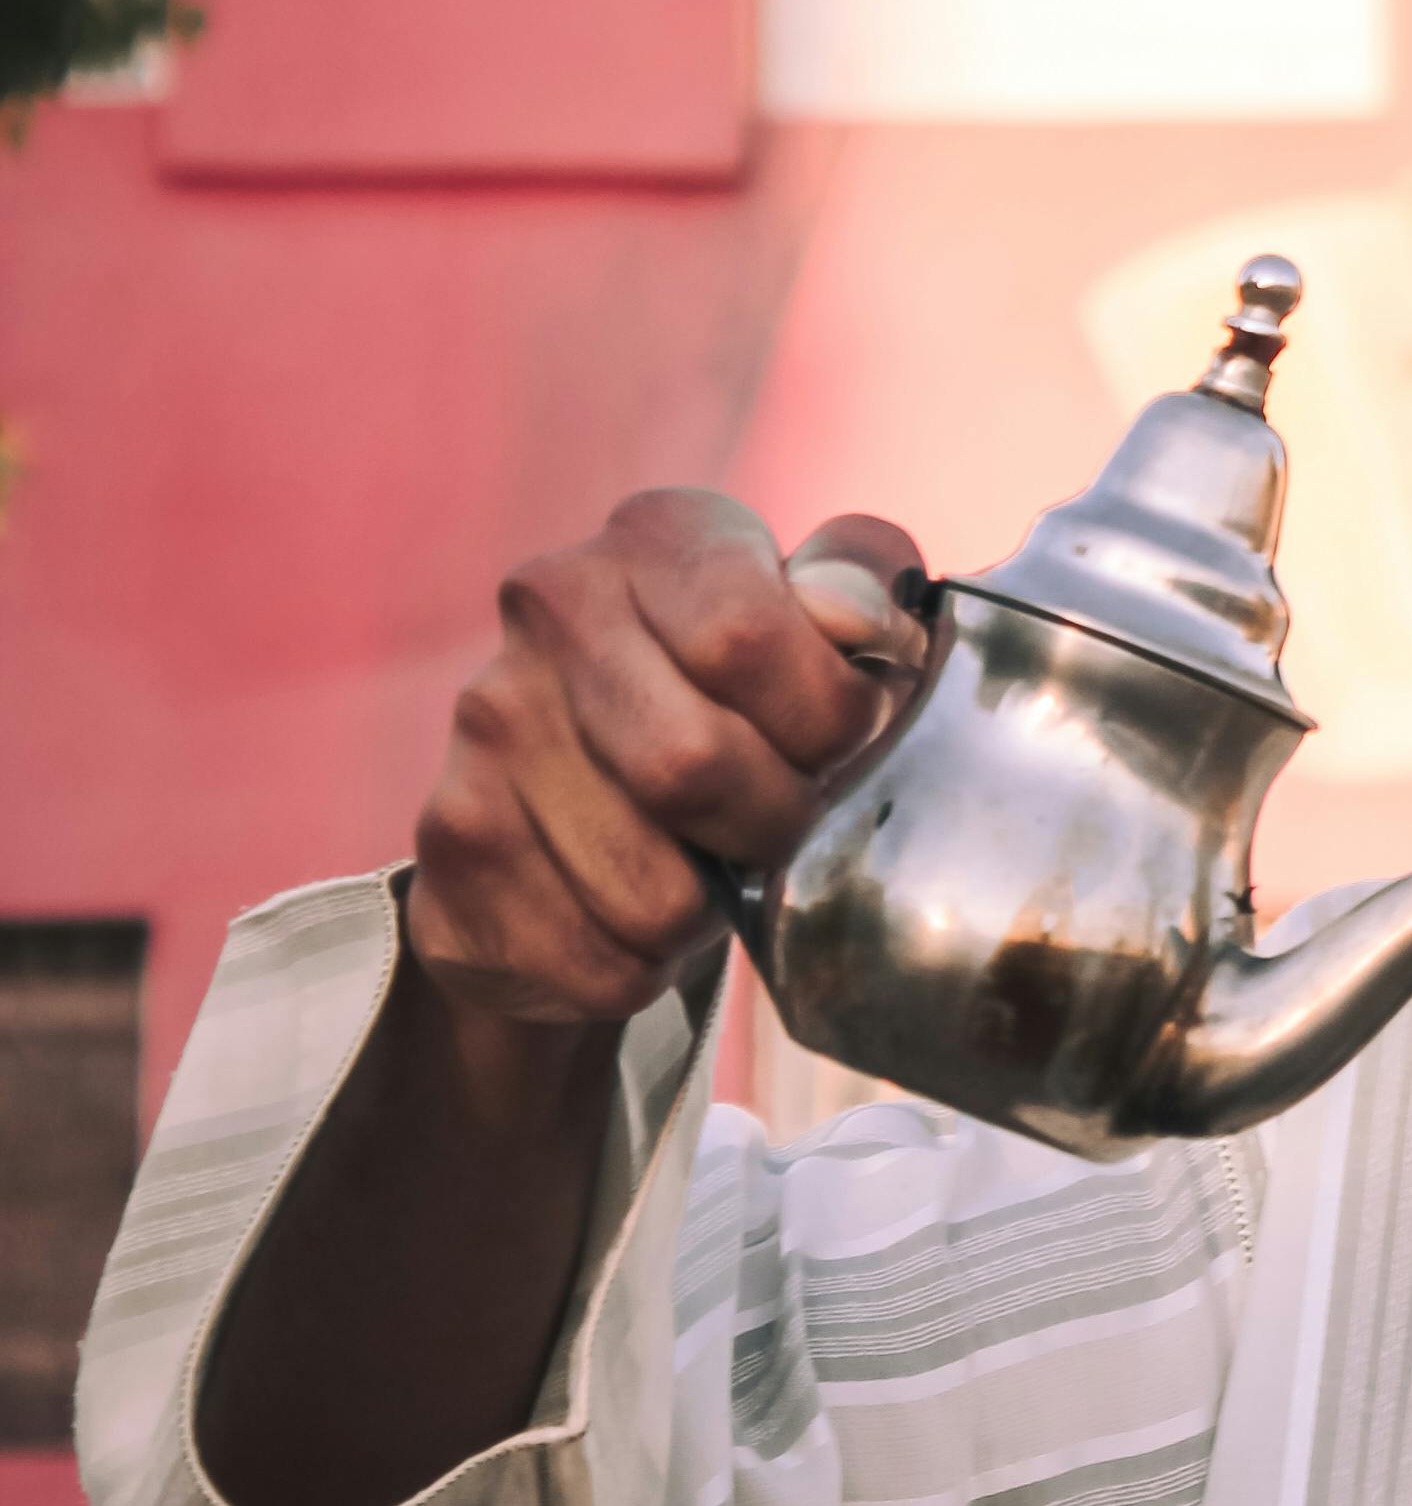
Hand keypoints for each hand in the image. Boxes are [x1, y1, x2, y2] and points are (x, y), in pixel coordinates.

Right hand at [408, 491, 931, 1030]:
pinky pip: (599, 960)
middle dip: (768, 825)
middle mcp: (549, 608)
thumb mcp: (817, 634)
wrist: (580, 811)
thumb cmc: (734, 716)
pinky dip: (639, 968)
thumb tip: (854, 616)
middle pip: (690, 766)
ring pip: (650, 891)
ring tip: (693, 865)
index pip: (748, 639)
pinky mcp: (454, 841)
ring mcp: (488, 723)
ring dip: (703, 911)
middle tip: (772, 823)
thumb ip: (863, 588)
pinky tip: (622, 913)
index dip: (822, 722)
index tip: (830, 739)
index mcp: (653, 538)